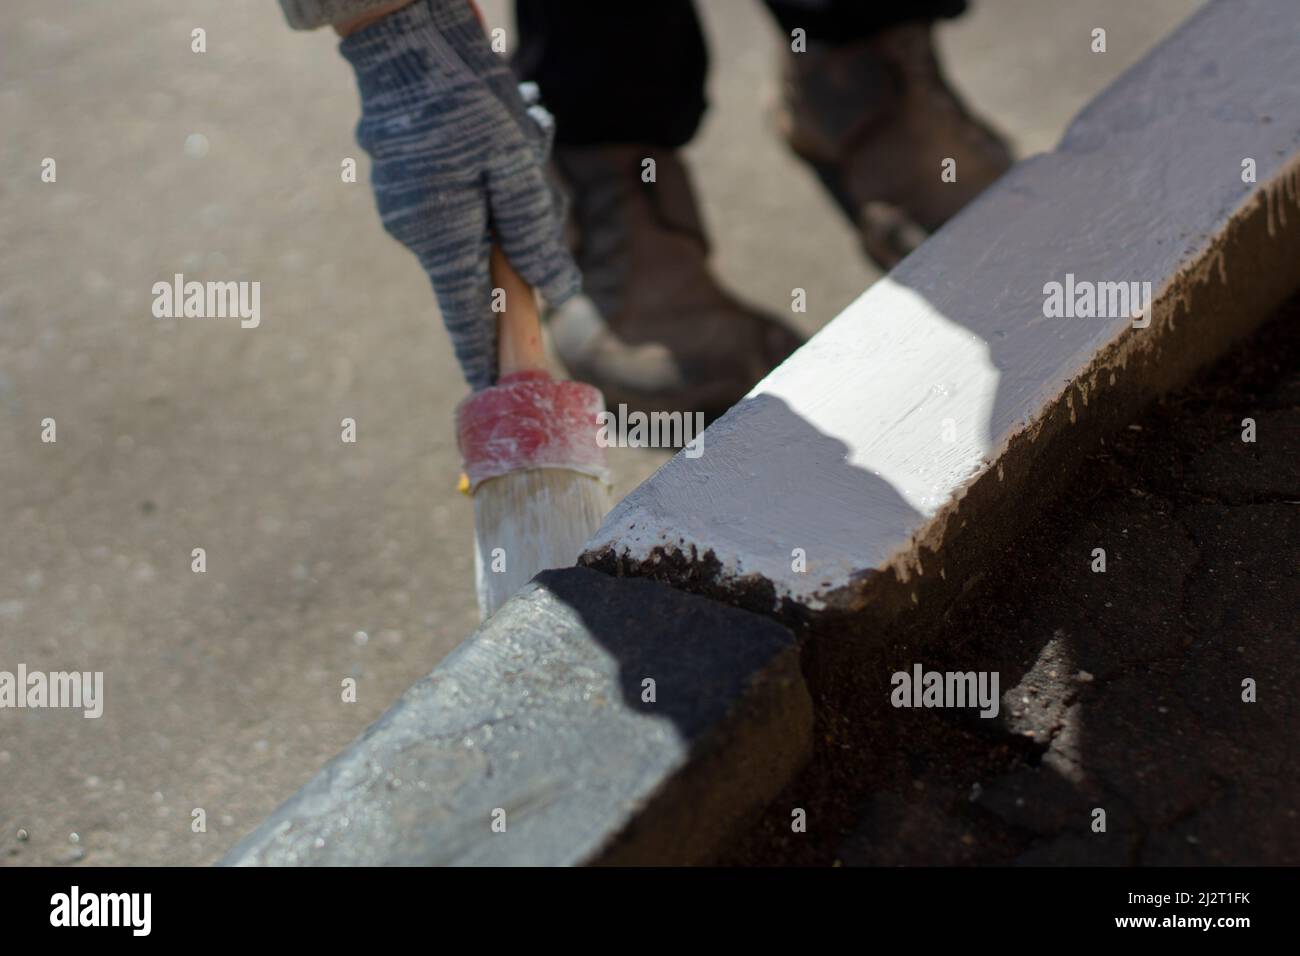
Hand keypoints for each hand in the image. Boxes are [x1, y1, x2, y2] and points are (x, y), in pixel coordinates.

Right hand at [340, 0, 579, 389]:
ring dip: (509, 184)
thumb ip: (534, 233)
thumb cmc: (460, 97)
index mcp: (440, 237)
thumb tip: (559, 290)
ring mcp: (404, 206)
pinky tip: (492, 122)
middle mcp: (416, 231)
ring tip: (513, 123)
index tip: (492, 394)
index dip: (483, 357)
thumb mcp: (513, 167)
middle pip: (487, 260)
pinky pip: (459, 196)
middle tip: (533, 155)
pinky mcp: (404, 182)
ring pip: (479, 222)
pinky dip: (484, 170)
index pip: (467, 318)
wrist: (402, 36)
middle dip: (523, 224)